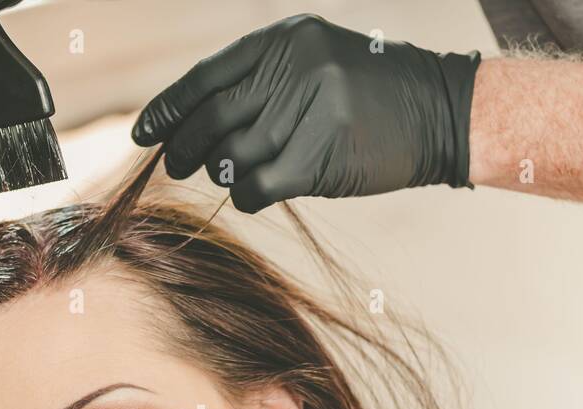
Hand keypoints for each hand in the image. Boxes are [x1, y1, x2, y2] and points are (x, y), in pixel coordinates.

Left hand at [131, 14, 480, 212]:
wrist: (437, 112)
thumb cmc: (367, 93)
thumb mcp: (313, 61)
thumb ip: (259, 81)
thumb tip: (190, 123)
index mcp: (286, 39)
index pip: (207, 76)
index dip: (169, 108)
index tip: (144, 133)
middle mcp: (296, 67)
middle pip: (214, 118)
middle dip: (185, 148)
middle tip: (175, 166)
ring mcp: (312, 109)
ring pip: (235, 155)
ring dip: (223, 173)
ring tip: (230, 175)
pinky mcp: (323, 155)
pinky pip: (259, 184)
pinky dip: (247, 195)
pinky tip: (254, 193)